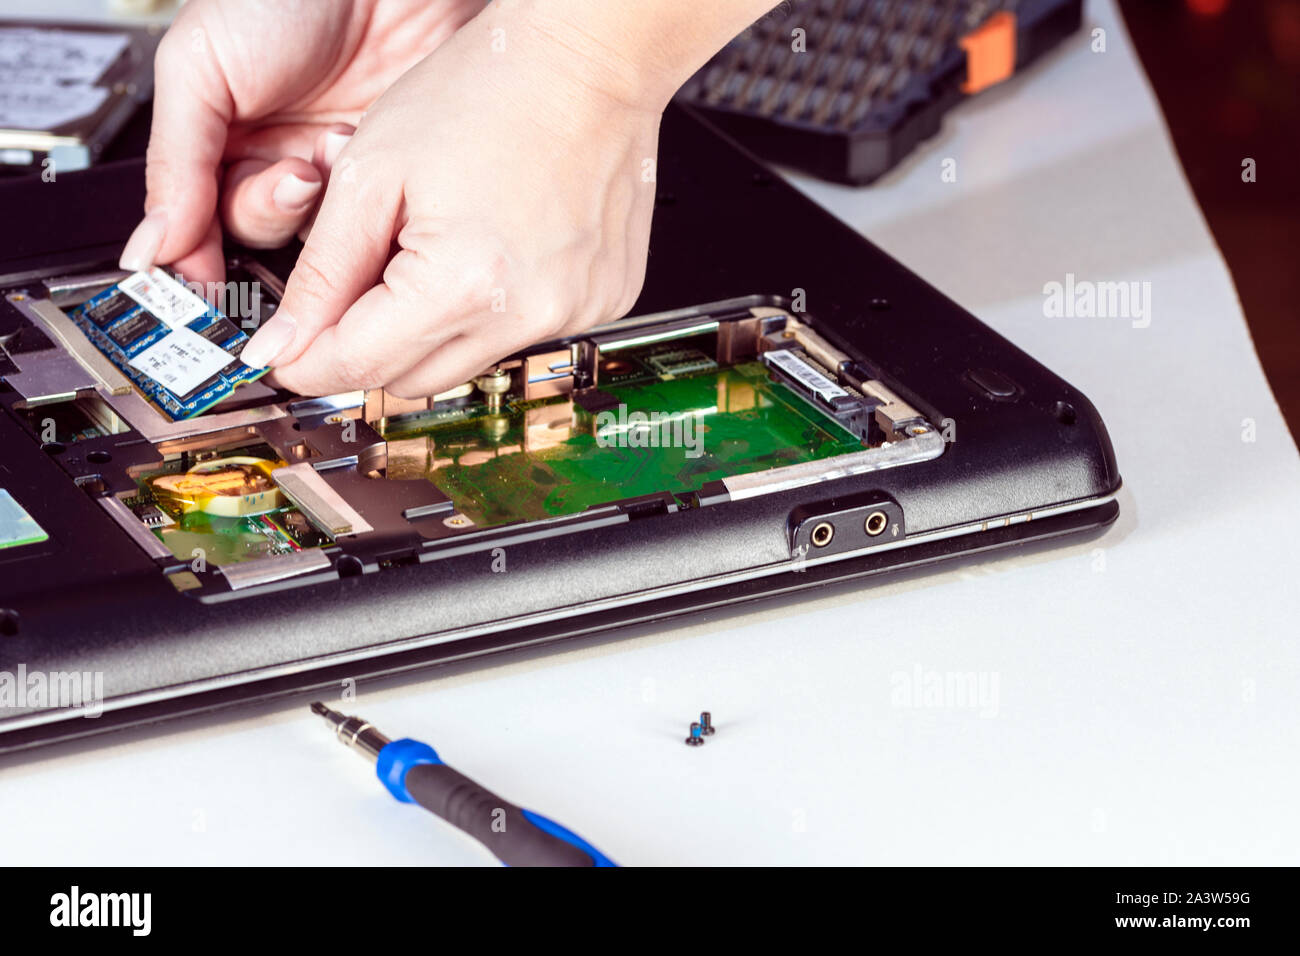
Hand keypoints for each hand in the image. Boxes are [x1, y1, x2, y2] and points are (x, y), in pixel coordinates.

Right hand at [121, 0, 486, 288]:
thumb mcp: (198, 67)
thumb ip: (174, 162)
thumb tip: (152, 244)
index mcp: (216, 138)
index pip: (197, 223)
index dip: (196, 255)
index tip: (198, 280)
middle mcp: (273, 158)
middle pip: (258, 233)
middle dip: (271, 210)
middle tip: (289, 179)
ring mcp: (331, 168)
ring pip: (314, 235)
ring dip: (318, 198)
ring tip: (328, 144)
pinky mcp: (384, 176)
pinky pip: (368, 220)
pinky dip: (363, 191)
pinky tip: (358, 141)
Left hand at [244, 6, 664, 396]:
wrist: (590, 57)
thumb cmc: (486, 91)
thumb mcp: (369, 174)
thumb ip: (321, 272)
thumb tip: (285, 346)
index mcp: (462, 283)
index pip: (357, 365)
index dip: (307, 362)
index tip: (286, 353)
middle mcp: (525, 313)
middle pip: (409, 380)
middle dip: (367, 345)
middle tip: (359, 284)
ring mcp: (572, 313)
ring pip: (463, 364)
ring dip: (428, 330)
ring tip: (431, 252)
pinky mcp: (600, 302)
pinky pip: (519, 335)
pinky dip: (489, 310)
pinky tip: (490, 251)